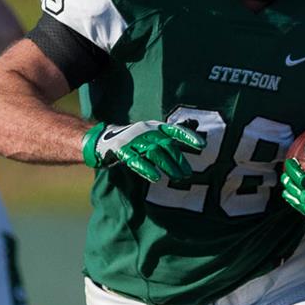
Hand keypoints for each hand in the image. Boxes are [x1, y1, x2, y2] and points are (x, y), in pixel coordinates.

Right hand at [83, 120, 205, 181]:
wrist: (103, 140)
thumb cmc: (133, 141)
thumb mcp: (151, 136)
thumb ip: (168, 139)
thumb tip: (192, 140)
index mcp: (154, 127)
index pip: (175, 130)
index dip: (188, 136)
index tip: (202, 145)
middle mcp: (146, 131)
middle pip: (166, 145)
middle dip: (178, 159)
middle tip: (187, 174)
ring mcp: (133, 139)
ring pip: (154, 152)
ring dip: (167, 166)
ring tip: (177, 178)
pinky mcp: (121, 150)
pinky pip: (136, 160)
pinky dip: (147, 169)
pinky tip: (156, 177)